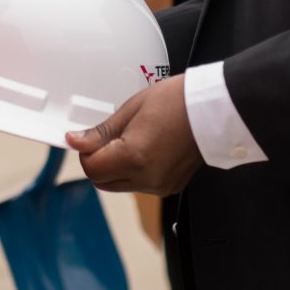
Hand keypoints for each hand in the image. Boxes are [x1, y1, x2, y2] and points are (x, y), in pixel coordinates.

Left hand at [66, 76, 202, 197]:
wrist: (213, 109)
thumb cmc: (178, 102)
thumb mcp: (131, 109)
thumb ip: (101, 132)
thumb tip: (76, 141)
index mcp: (134, 157)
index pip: (91, 169)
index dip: (85, 152)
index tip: (88, 139)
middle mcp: (147, 178)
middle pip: (103, 182)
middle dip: (99, 162)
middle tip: (109, 138)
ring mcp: (160, 185)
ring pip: (120, 185)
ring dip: (117, 168)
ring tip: (134, 140)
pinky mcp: (170, 187)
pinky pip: (141, 185)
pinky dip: (136, 171)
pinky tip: (148, 149)